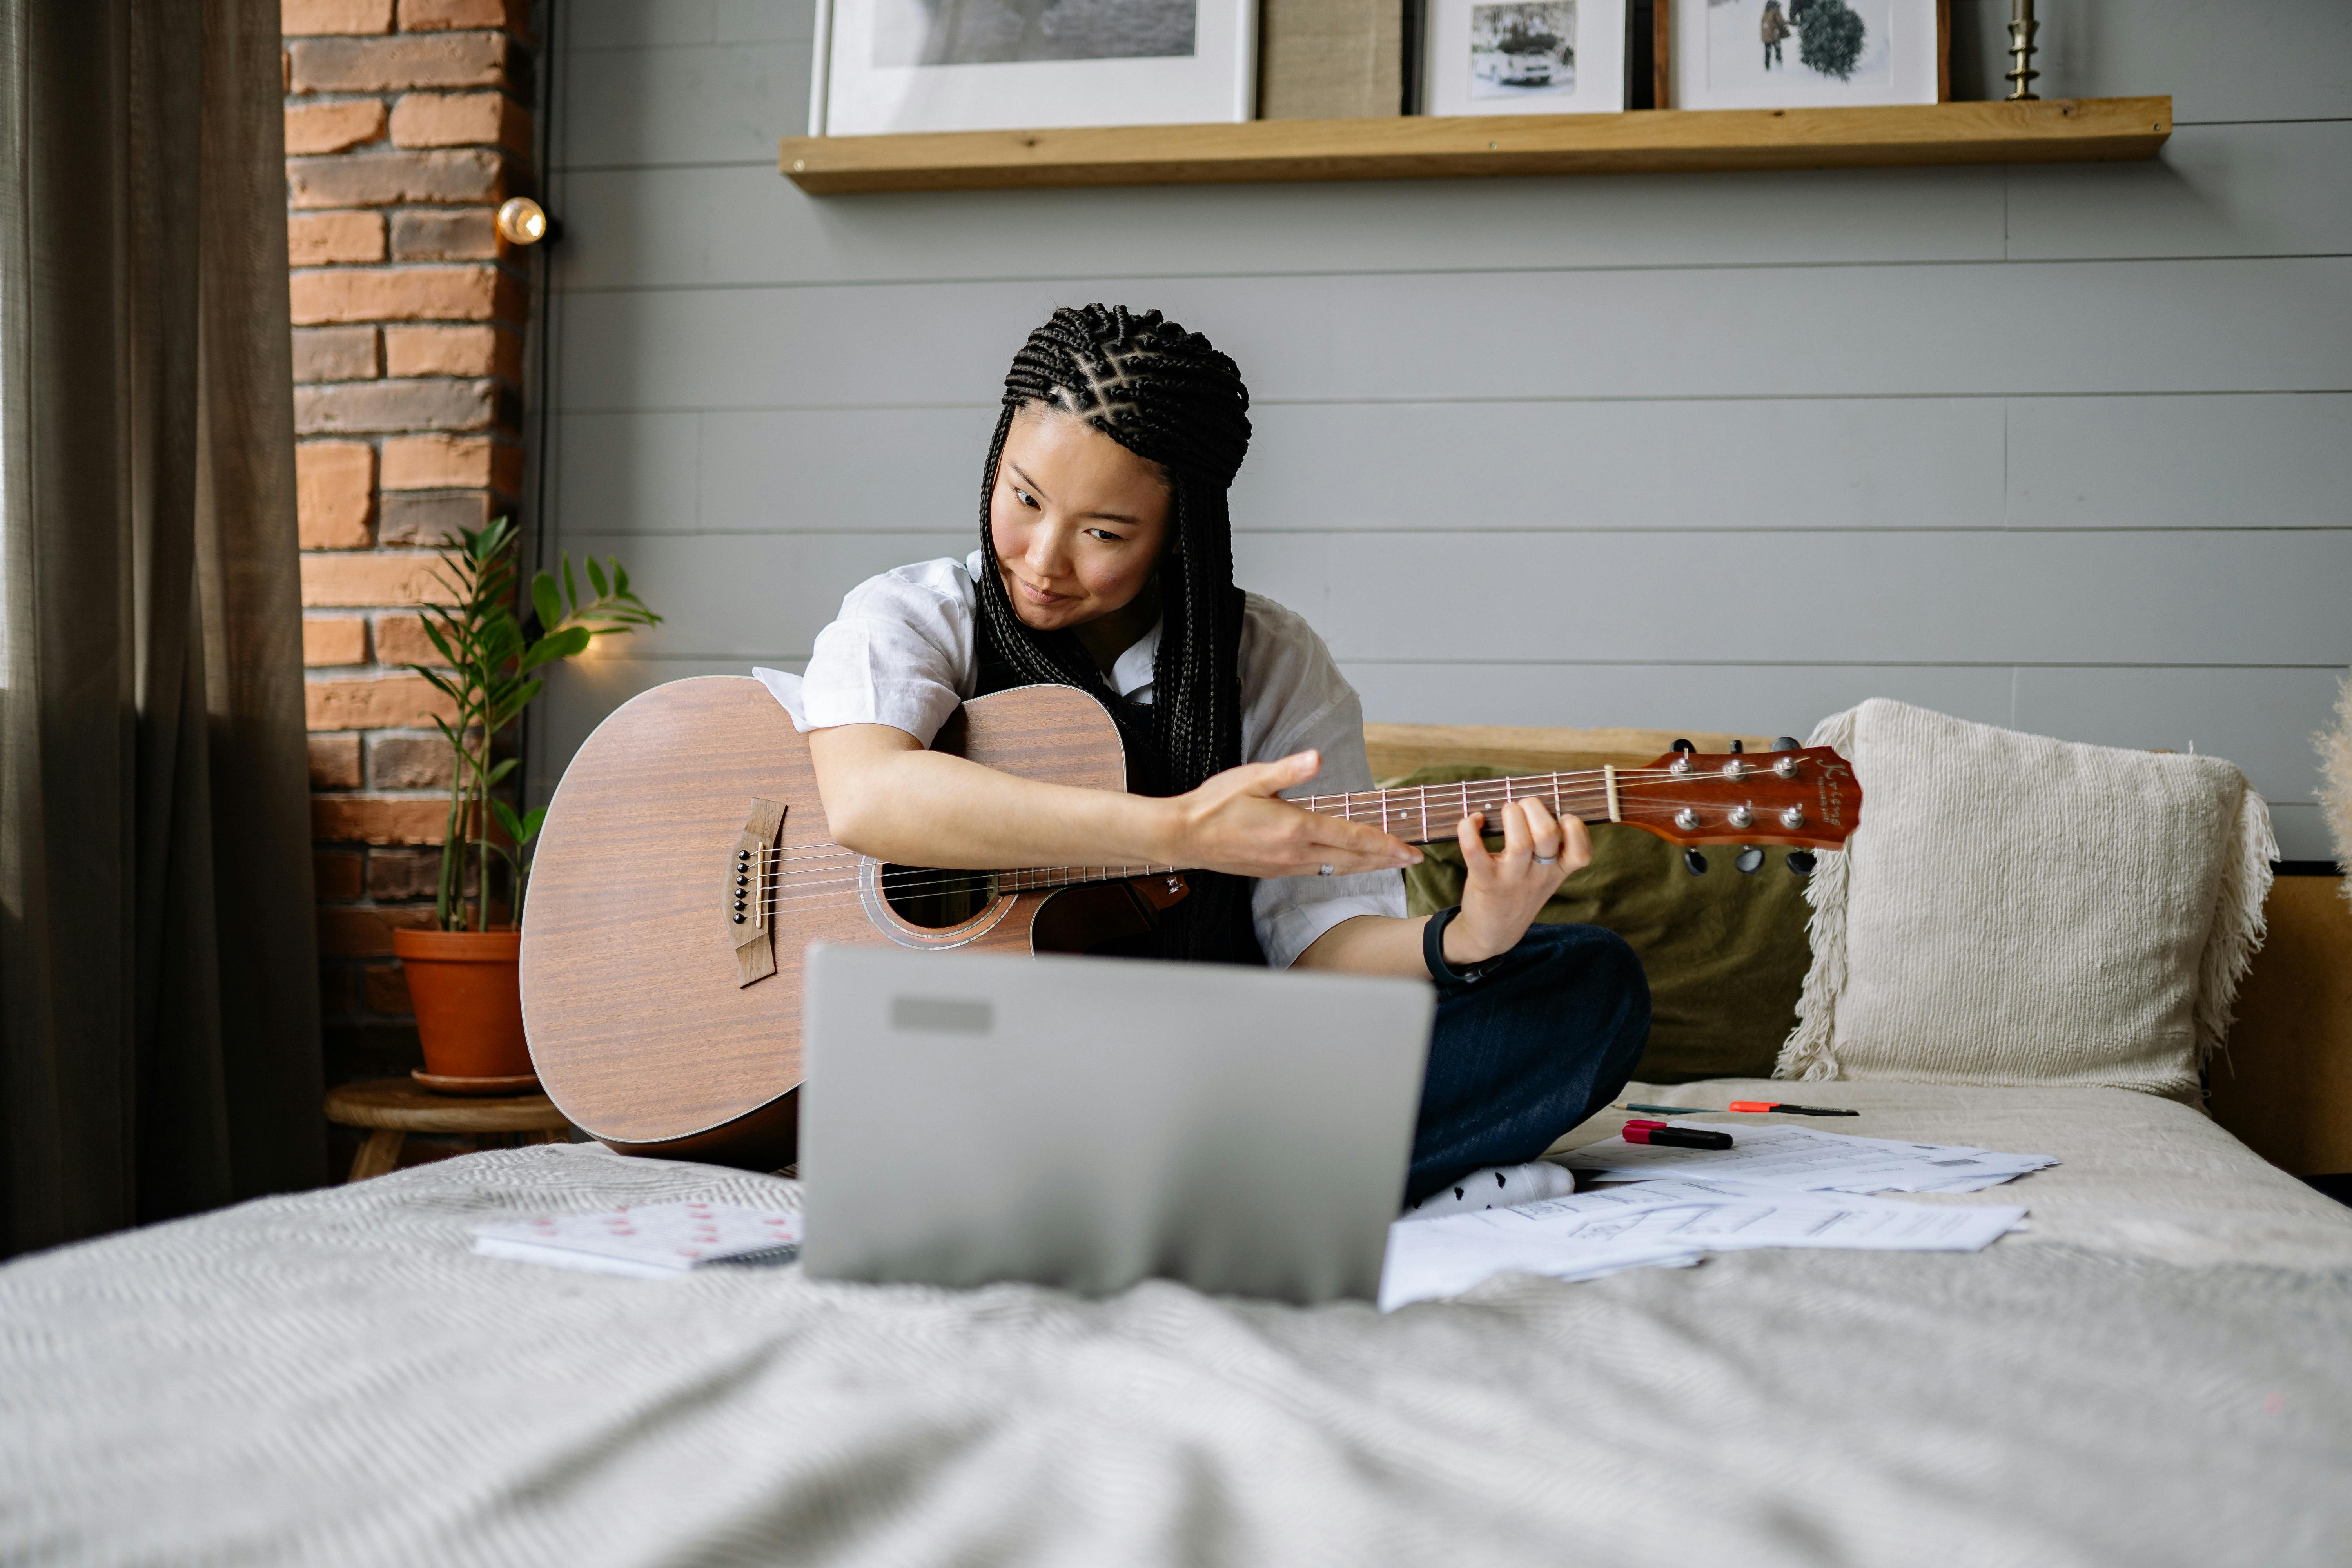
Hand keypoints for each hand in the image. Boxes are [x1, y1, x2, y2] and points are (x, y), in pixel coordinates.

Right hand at [1162, 750, 1421, 879]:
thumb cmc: (1214, 805)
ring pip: (1335, 869)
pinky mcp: (1273, 871)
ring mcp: (1285, 866)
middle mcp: (1295, 853)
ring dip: (1365, 866)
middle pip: (1351, 859)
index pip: (1351, 837)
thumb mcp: (1251, 778)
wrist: (1183, 837)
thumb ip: (1289, 770)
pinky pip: (1316, 871)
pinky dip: (1338, 868)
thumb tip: (1317, 758)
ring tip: (1387, 863)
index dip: (1385, 844)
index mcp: (1295, 829)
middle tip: (1413, 861)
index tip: (1410, 850)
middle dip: (1386, 860)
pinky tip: (1344, 864)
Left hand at [1443, 795, 1589, 966]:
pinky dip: (1469, 829)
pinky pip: (1475, 851)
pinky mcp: (1484, 881)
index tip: (1561, 819)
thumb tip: (1541, 806)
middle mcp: (1538, 875)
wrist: (1491, 934)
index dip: (1575, 828)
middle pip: (1548, 833)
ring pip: (1519, 840)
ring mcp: (1511, 879)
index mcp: (1557, 872)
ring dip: (1511, 815)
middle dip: (1534, 808)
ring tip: (1504, 813)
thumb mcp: (1544, 878)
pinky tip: (1473, 821)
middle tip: (1522, 809)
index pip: (1582, 852)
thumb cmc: (1518, 894)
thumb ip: (1551, 851)